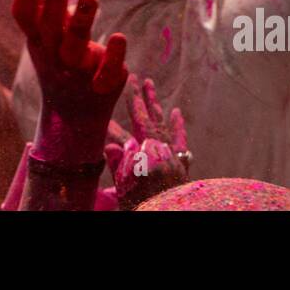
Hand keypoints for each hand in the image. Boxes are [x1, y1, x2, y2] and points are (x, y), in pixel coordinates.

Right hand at [12, 0, 126, 164]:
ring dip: (80, 22)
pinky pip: (105, 74)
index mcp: (36, 38)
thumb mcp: (57, 28)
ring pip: (73, 47)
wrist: (72, 116)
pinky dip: (112, 57)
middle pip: (47, 22)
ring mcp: (75, 72)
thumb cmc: (62, 59)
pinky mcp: (101, 88)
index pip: (24, 9)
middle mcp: (51, 53)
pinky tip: (119, 38)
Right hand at [105, 76, 189, 208]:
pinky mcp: (181, 162)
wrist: (170, 211)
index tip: (115, 99)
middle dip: (139, 98)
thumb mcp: (125, 187)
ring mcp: (170, 153)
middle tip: (135, 77)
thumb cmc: (143, 203)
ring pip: (162, 123)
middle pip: (146, 119)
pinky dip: (178, 126)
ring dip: (155, 103)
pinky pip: (180, 140)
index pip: (128, 131)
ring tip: (149, 84)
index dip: (121, 116)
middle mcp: (158, 150)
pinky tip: (175, 112)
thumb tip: (108, 145)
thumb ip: (117, 164)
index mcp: (143, 155)